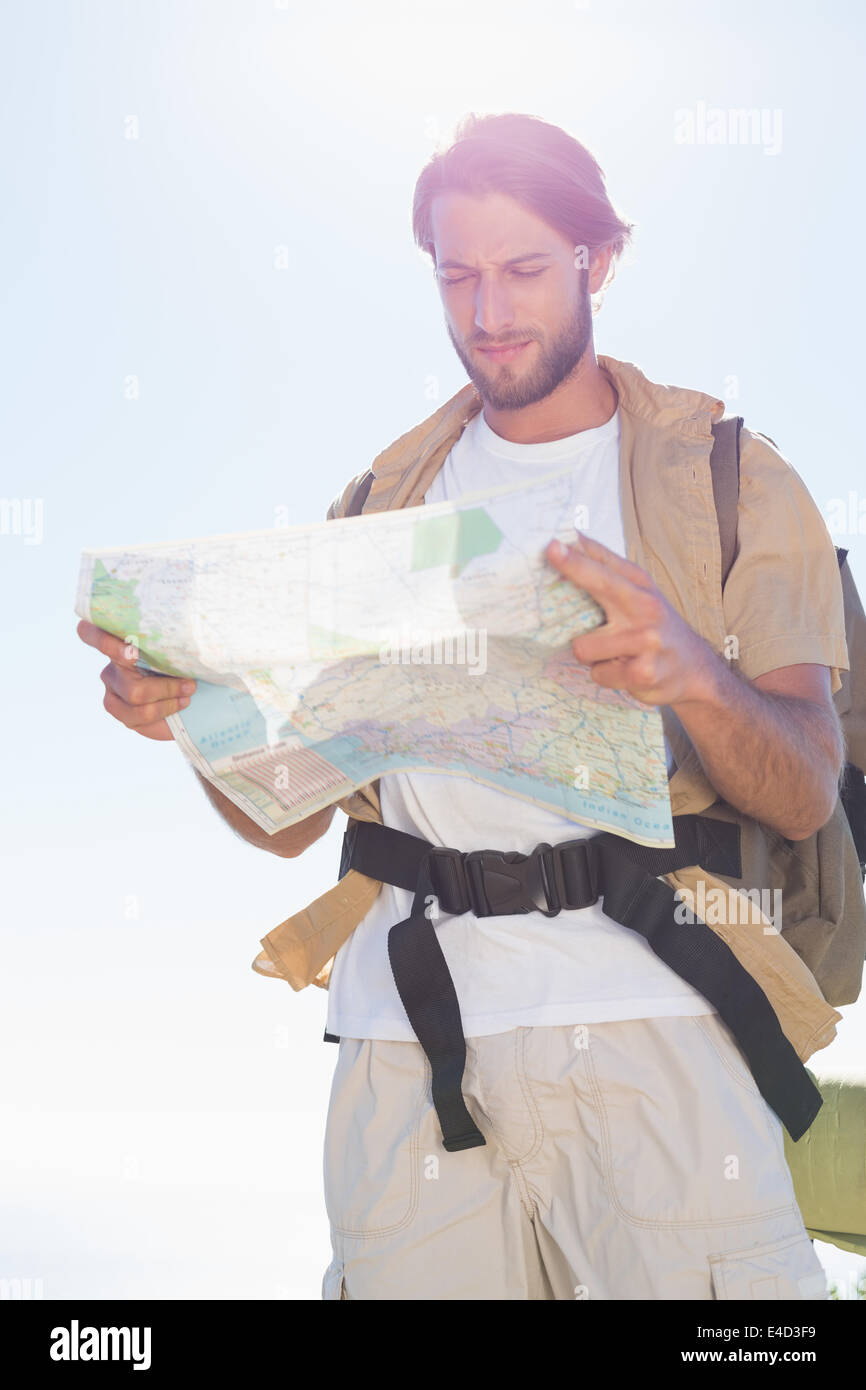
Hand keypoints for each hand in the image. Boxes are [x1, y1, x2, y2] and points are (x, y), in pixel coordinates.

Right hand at [77, 620, 196, 740]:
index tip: (131, 651)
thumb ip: (172, 641)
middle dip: (166, 686)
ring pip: (136, 699)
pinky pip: (140, 716)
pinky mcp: (121, 713)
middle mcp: (112, 668)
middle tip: (190, 684)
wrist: (191, 693)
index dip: (103, 641)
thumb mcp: (179, 649)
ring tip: (187, 694)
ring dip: (168, 699)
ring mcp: (113, 693)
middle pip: (131, 682)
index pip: (92, 634)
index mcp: (120, 644)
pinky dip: (166, 711)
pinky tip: (179, 705)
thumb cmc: (183, 663)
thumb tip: (185, 635)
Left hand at [545, 532, 717, 706]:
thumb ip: (608, 568)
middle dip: (574, 568)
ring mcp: (646, 640)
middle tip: (551, 550)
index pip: (605, 566)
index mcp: (640, 587)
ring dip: (591, 654)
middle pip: (601, 584)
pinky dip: (605, 675)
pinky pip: (598, 673)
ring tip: (612, 653)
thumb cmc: (656, 627)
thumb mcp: (640, 593)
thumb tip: (575, 539)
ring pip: (584, 646)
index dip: (577, 555)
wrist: (695, 668)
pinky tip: (624, 669)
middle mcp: (646, 608)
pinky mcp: (643, 672)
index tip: (551, 544)